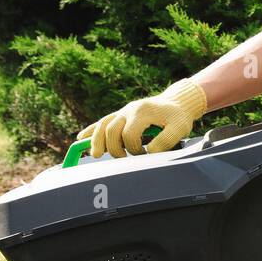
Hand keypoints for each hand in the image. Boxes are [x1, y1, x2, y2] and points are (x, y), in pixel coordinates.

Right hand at [76, 78, 206, 158]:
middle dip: (114, 147)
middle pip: (111, 129)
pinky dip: (91, 130)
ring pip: (102, 125)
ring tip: (94, 155)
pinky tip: (81, 139)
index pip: (129, 133)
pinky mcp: (121, 114)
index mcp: (142, 112)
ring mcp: (123, 111)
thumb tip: (148, 152)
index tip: (144, 153)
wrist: (177, 102)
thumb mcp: (179, 128)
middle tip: (123, 158)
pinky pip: (102, 121)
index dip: (134, 148)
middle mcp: (129, 109)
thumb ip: (166, 141)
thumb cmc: (179, 117)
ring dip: (96, 140)